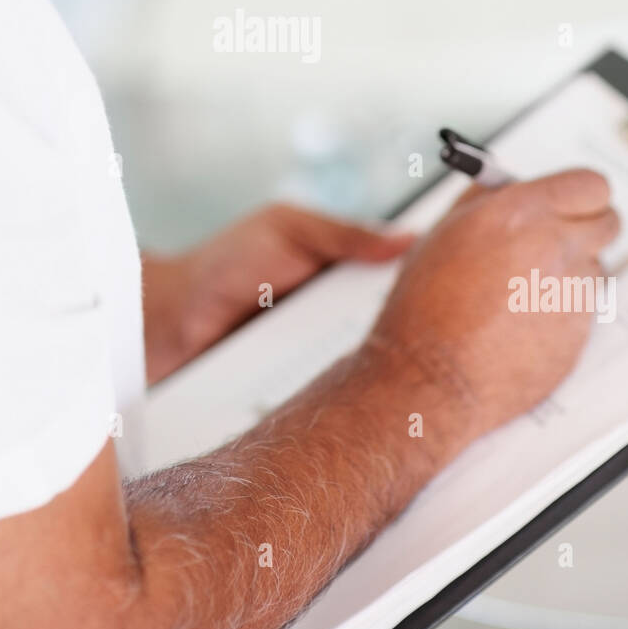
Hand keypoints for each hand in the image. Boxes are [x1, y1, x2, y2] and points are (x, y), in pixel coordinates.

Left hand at [142, 202, 411, 382]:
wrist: (170, 319)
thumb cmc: (226, 263)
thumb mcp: (288, 230)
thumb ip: (343, 234)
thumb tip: (408, 237)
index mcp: (342, 274)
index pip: (398, 284)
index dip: (425, 292)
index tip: (457, 297)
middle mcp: (336, 315)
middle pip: (388, 328)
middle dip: (409, 335)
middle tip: (437, 343)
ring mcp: (318, 353)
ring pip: (365, 364)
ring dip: (379, 368)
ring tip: (409, 374)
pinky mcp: (300, 386)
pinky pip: (331, 391)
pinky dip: (345, 392)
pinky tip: (364, 399)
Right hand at [366, 170, 619, 440]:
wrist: (430, 376)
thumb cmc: (426, 307)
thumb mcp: (444, 233)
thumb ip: (485, 199)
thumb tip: (509, 183)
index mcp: (520, 213)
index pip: (590, 185)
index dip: (582, 194)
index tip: (572, 202)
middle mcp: (554, 248)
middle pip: (608, 222)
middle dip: (587, 227)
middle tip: (559, 240)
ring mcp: (572, 293)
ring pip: (595, 270)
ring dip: (570, 274)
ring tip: (521, 294)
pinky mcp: (579, 333)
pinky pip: (583, 311)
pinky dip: (560, 314)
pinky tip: (520, 325)